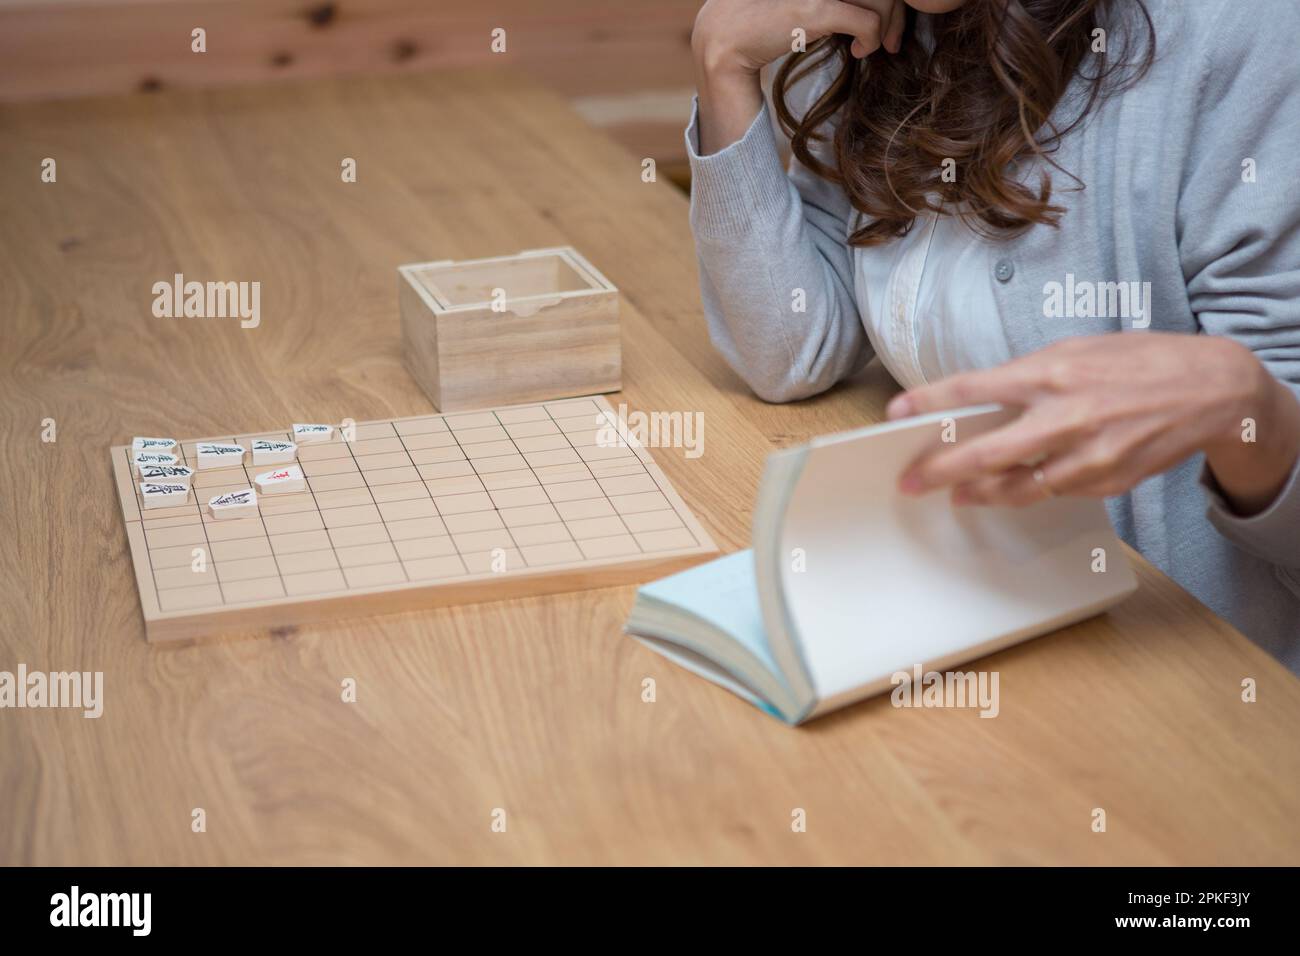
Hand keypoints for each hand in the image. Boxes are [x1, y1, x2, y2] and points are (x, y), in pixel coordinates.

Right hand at [693, 0, 904, 75]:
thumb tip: (878, 6)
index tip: (888, 20)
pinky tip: (861, 51)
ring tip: (876, 45)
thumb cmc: (766, 20)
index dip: (888, 0)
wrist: (726, 39)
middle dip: (896, 10)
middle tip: (893, 39)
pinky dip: (872, 38)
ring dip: (888, 24)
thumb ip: (834, 0)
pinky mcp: (816, 9)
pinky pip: (866, 21)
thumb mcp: (805, 1)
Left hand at [886, 334, 1299, 514]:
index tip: (896, 414)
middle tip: (910, 481)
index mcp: (1051, 373)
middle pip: (985, 452)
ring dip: (980, 493)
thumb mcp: (1078, 350)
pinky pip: (1055, 492)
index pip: (973, 389)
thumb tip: (980, 399)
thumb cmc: (1139, 361)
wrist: (1213, 389)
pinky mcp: (1107, 481)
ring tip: (956, 494)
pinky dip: (1029, 491)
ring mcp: (1087, 454)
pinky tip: (1011, 489)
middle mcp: (1065, 415)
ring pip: (1017, 487)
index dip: (929, 403)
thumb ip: (1027, 375)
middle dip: (940, 470)